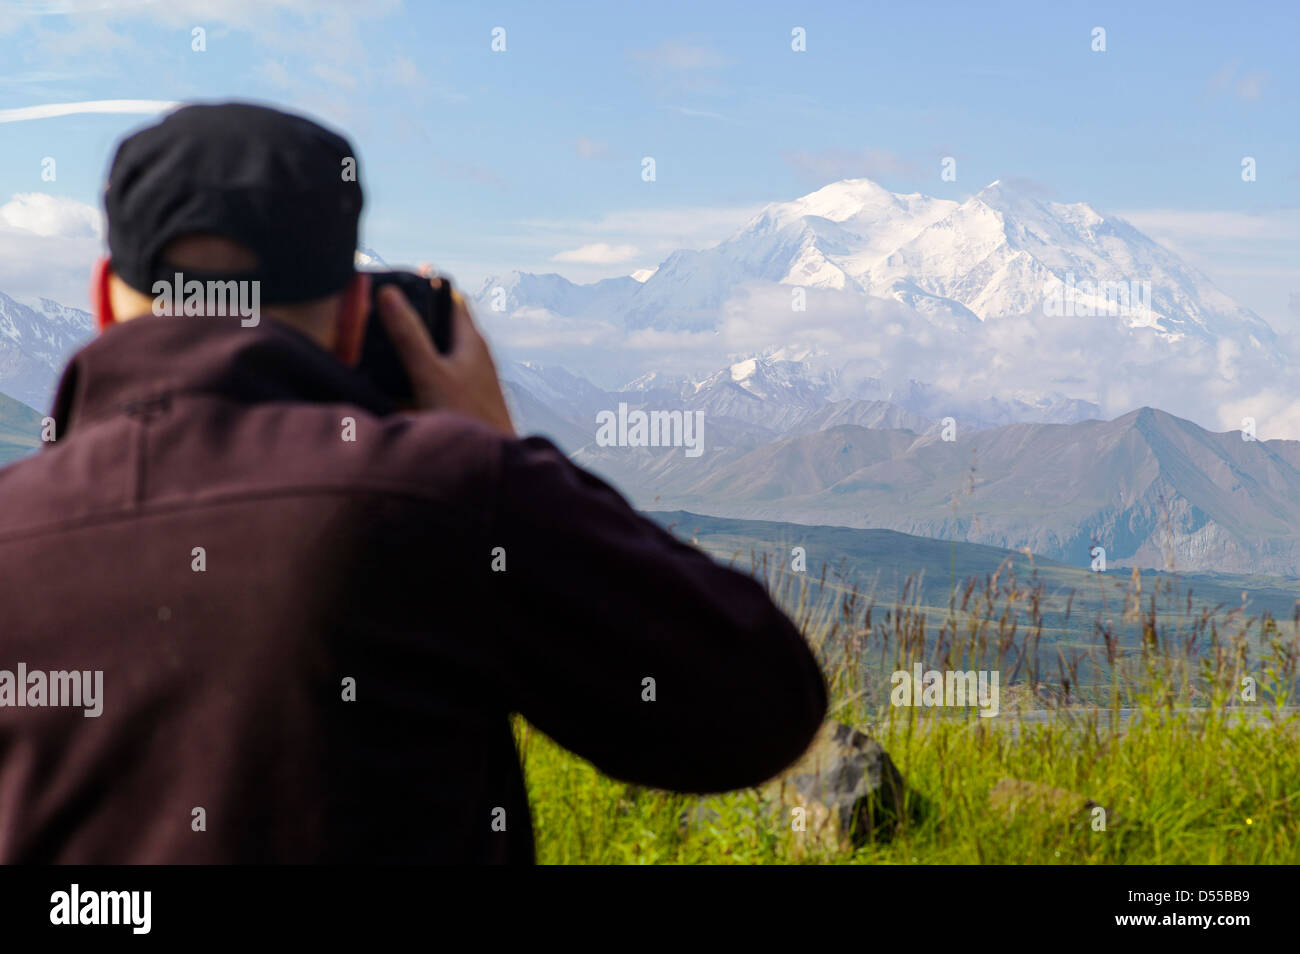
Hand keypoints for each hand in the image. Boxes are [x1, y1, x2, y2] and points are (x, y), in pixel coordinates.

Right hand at [376, 278, 515, 436]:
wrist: (493, 467)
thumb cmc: (465, 417)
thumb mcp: (428, 374)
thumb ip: (408, 336)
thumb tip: (389, 293)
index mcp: (471, 341)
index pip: (451, 299)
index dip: (428, 285)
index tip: (404, 275)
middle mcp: (477, 356)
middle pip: (445, 324)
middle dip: (420, 315)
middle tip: (387, 309)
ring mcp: (476, 378)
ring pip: (445, 351)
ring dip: (421, 344)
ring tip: (389, 343)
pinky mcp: (470, 399)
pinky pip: (444, 375)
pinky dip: (425, 371)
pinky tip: (408, 384)